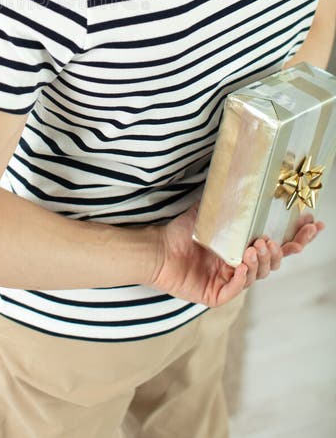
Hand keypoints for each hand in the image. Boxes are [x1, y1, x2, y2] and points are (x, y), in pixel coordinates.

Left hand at [150, 203, 323, 307]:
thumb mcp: (210, 211)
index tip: (313, 224)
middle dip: (284, 251)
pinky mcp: (215, 294)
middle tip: (285, 241)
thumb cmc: (182, 232)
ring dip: (263, 261)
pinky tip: (243, 265)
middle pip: (274, 262)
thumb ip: (229, 200)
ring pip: (259, 275)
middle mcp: (240, 266)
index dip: (297, 237)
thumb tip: (246, 175)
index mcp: (243, 248)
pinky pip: (236, 289)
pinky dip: (243, 277)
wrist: (156, 248)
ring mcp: (229, 281)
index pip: (277, 245)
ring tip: (258, 246)